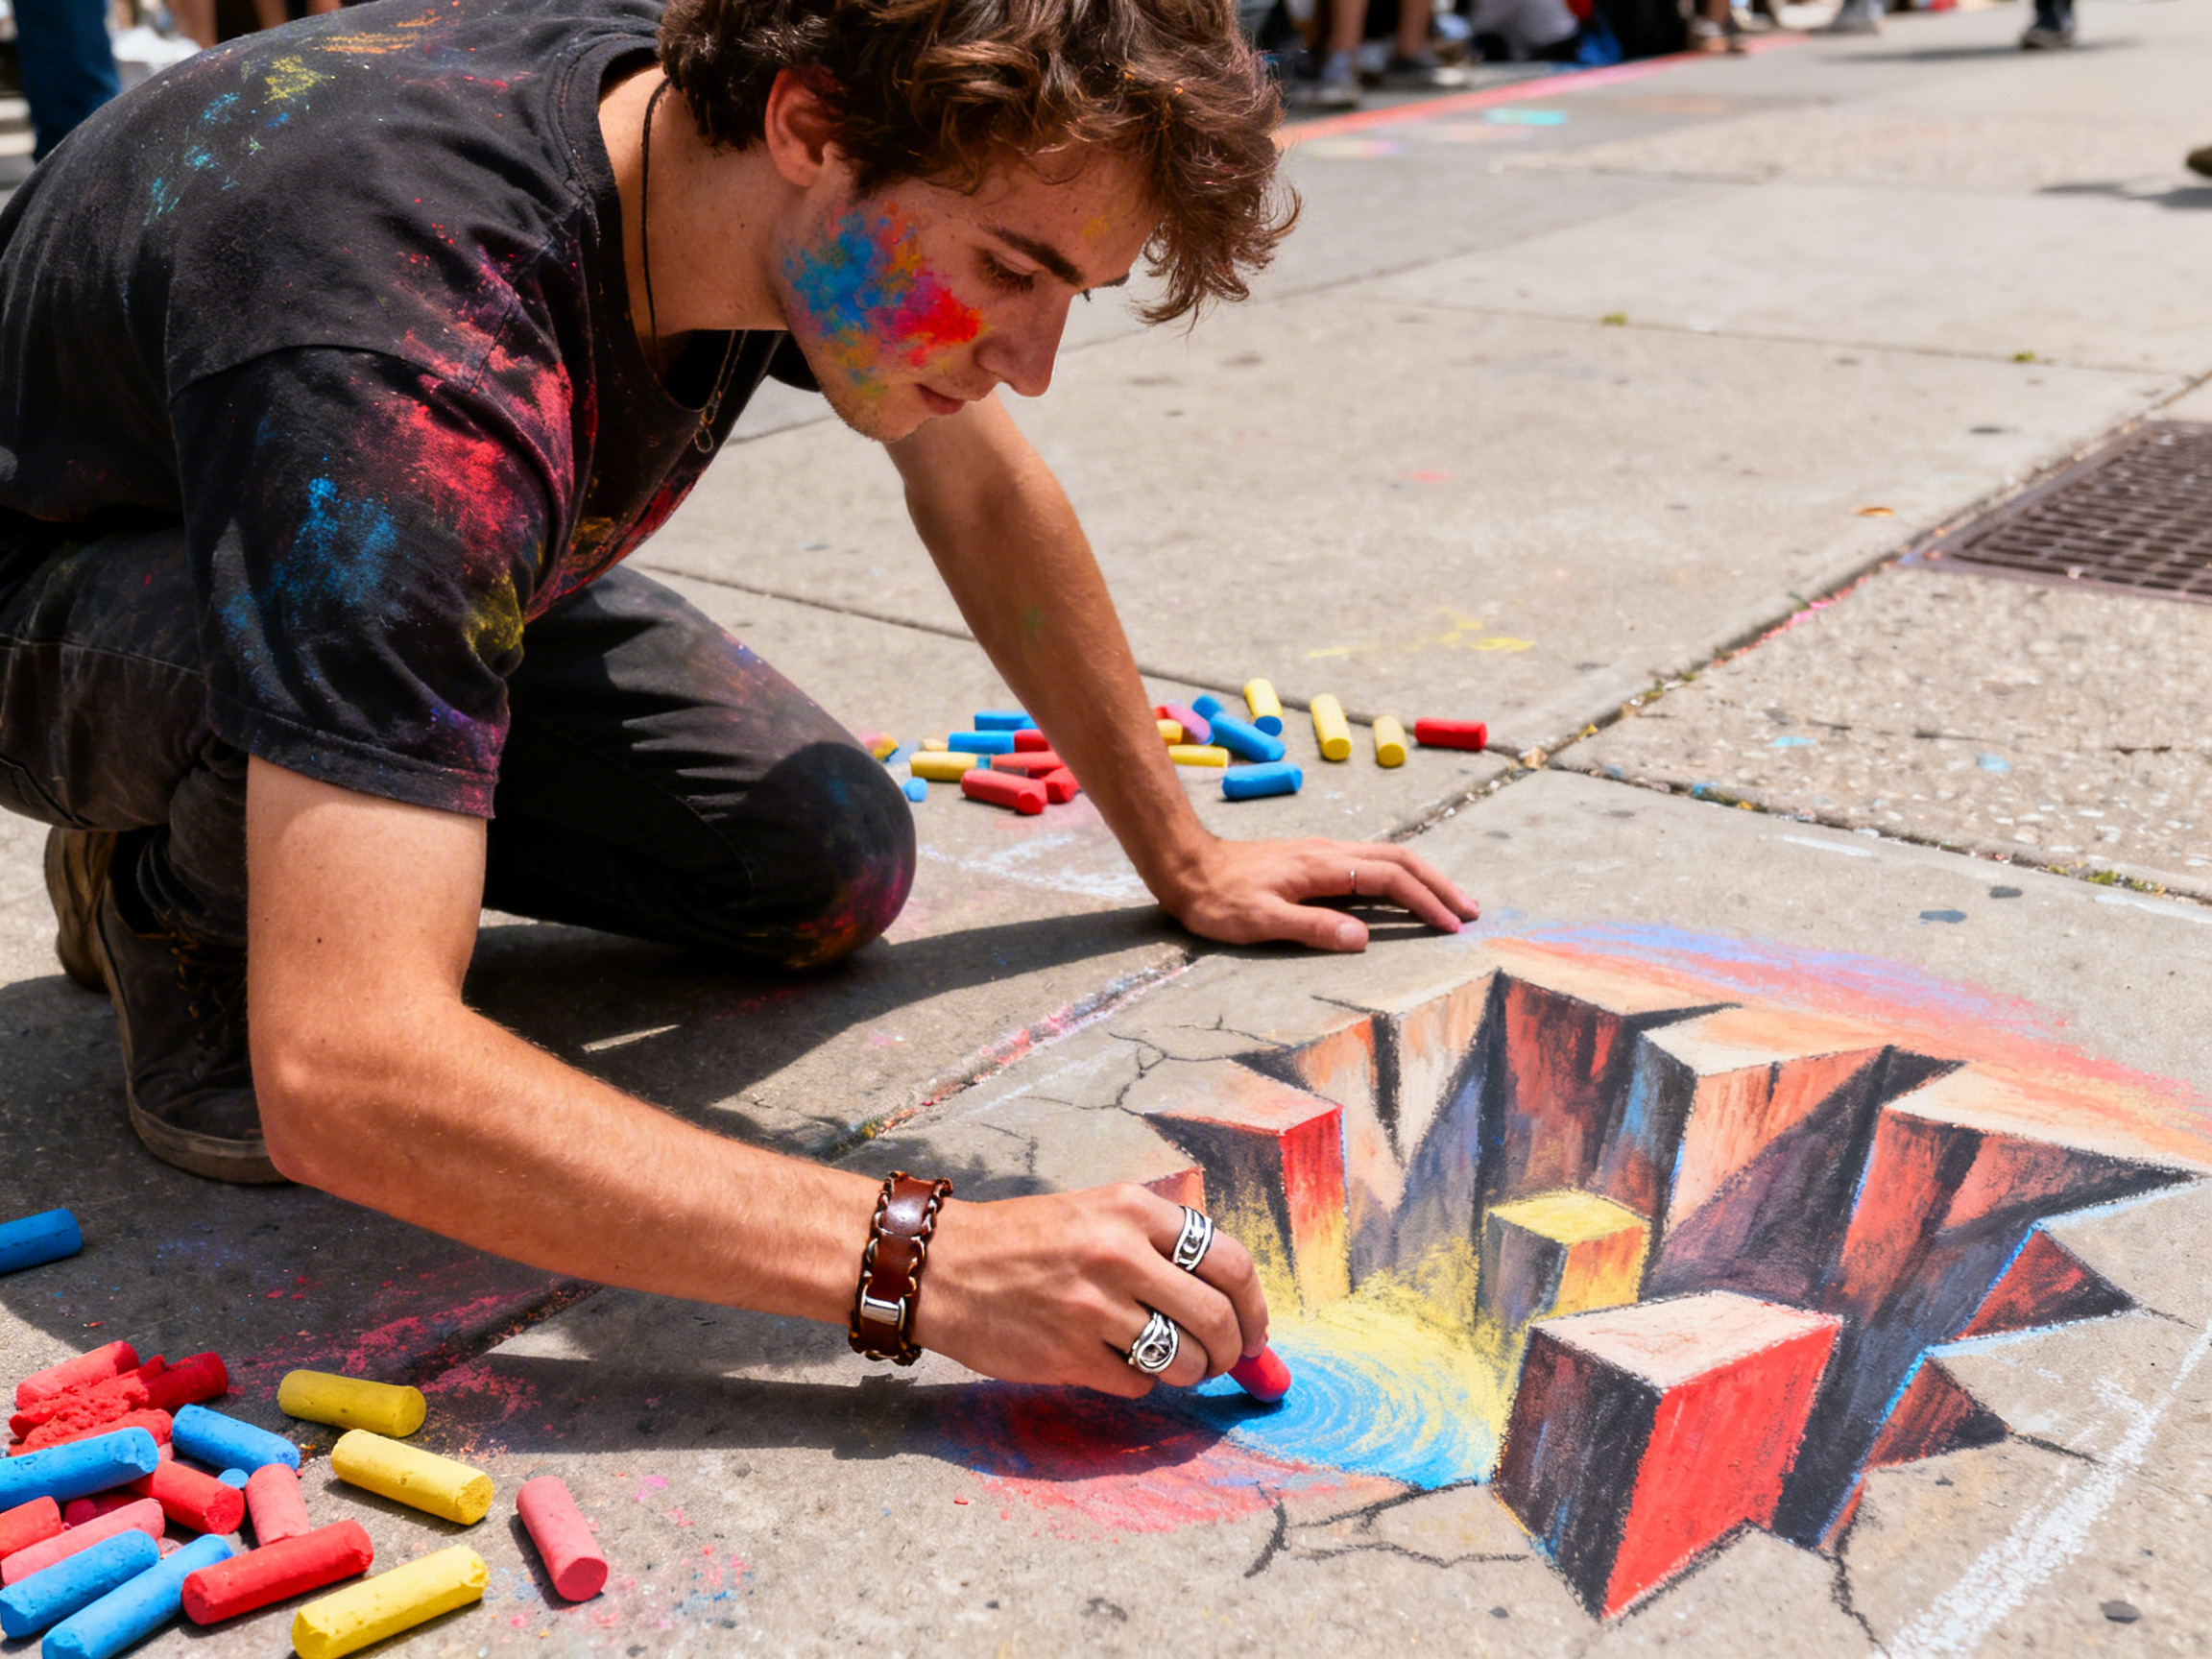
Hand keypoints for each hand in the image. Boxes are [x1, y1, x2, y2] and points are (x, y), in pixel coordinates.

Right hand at [912, 1185, 1266, 1396]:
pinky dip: (1140, 1381)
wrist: (942, 1266)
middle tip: (1226, 1360)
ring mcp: (1093, 1307)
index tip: (1255, 1329)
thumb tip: (1234, 1303)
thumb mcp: (1097, 1212)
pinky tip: (1116, 1363)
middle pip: (1216, 1317)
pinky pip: (1138, 1383)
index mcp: (1133, 1209)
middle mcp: (1119, 1254)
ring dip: (1190, 1372)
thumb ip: (1160, 1245)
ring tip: (1173, 1363)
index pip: (1230, 1262)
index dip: (1255, 1305)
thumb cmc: (1025, 1240)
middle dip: (1233, 1350)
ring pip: (1184, 1359)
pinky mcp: (1069, 1355)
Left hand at [1160, 837, 1477, 951]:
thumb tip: (1362, 939)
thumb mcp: (1260, 921)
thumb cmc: (1217, 899)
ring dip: (1423, 877)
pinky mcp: (1314, 859)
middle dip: (1439, 884)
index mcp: (1323, 866)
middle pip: (1400, 859)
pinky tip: (1403, 891)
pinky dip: (1399, 875)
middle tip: (1470, 911)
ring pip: (1387, 856)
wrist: (1186, 866)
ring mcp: (1322, 852)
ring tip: (1450, 901)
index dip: (1425, 902)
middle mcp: (1329, 852)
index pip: (1390, 879)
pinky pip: (1370, 861)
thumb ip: (1312, 928)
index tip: (1451, 926)